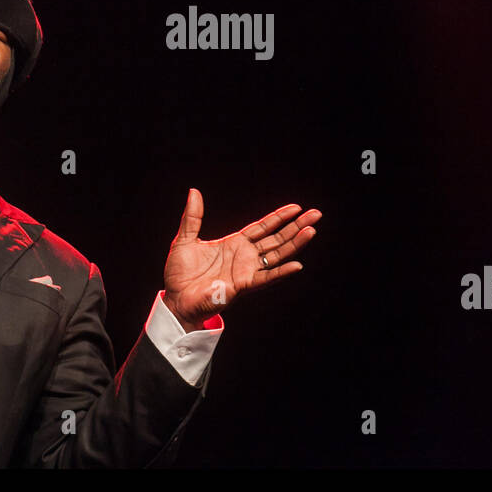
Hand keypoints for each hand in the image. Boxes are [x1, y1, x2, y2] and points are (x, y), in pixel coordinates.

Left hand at [162, 188, 320, 328]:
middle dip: (296, 226)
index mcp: (235, 244)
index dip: (279, 217)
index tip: (296, 207)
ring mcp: (246, 271)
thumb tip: (194, 192)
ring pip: (277, 255)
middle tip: (316, 214)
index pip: (262, 227)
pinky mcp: (243, 285)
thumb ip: (193, 217)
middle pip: (276, 239)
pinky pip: (266, 278)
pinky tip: (296, 264)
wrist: (175, 300)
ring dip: (295, 244)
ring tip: (311, 231)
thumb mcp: (185, 240)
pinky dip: (281, 272)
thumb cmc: (180, 274)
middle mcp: (245, 257)